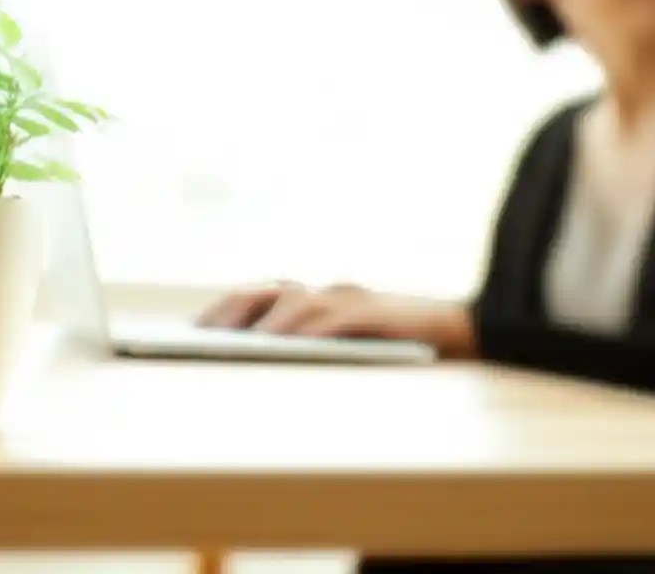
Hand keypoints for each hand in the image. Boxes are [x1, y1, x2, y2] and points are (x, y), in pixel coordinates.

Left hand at [196, 282, 475, 357]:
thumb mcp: (343, 348)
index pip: (258, 296)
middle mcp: (328, 291)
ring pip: (297, 301)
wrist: (462, 332)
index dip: (224, 310)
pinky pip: (335, 319)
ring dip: (265, 323)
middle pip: (267, 291)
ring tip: (237, 344)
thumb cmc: (396, 346)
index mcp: (316, 299)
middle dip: (231, 313)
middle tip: (202, 337)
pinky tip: (288, 345)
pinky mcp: (374, 312)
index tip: (192, 332)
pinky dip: (310, 330)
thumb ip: (307, 347)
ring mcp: (351, 299)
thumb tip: (253, 362)